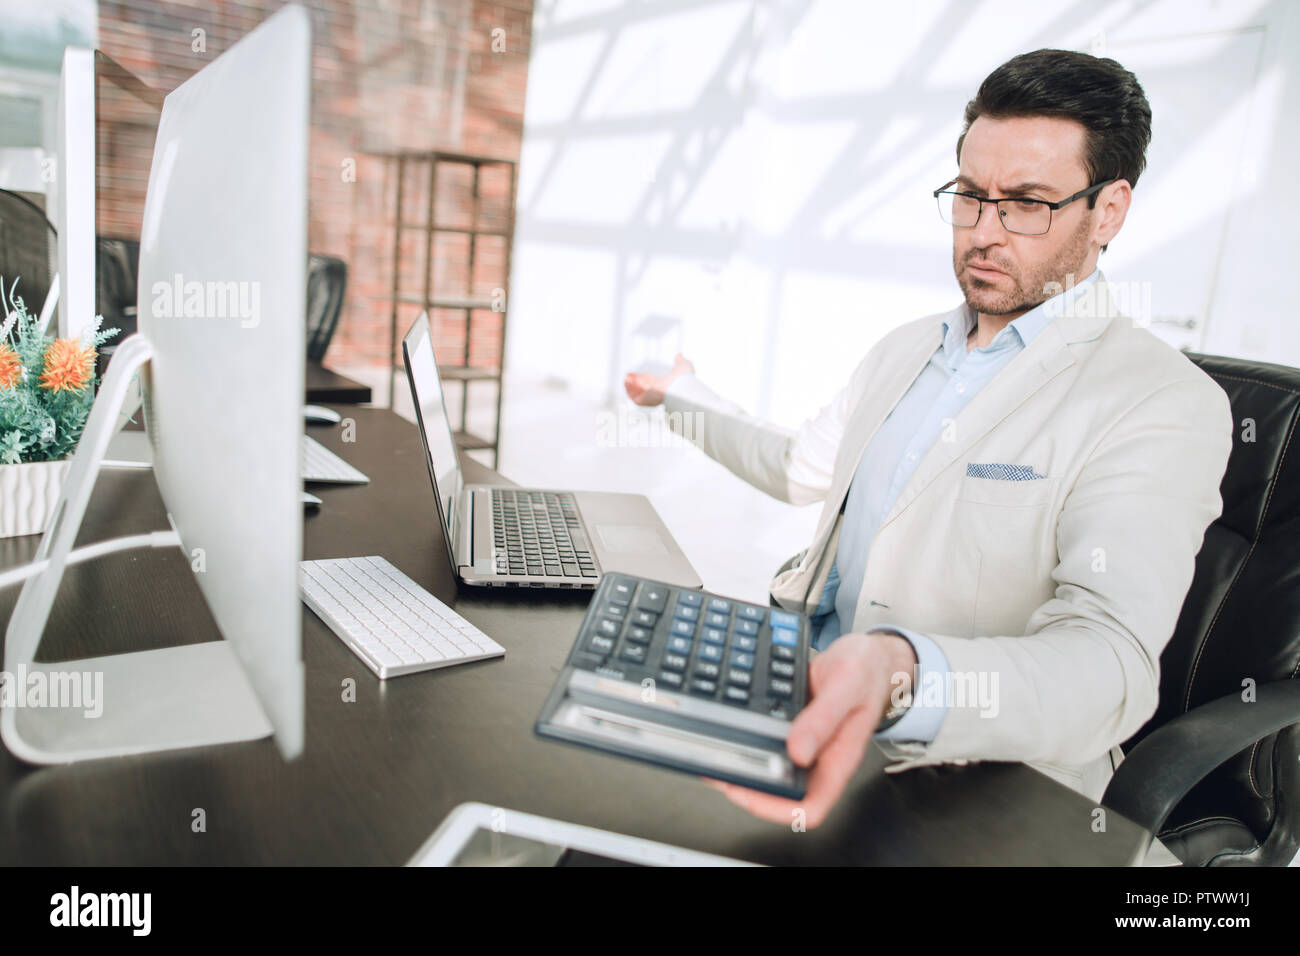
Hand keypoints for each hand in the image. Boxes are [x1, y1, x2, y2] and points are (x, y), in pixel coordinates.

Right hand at [623, 353, 694, 406]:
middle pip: (643, 389)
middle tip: (629, 376)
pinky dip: (629, 390)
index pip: (652, 384)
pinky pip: (634, 397)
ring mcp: (650, 398)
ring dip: (630, 386)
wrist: (681, 386)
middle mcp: (657, 393)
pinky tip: (626, 381)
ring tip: (626, 378)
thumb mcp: (682, 365)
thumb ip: (680, 361)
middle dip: (635, 383)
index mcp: (664, 386)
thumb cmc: (683, 378)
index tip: (638, 374)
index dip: (644, 379)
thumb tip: (680, 355)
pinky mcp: (645, 401)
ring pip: (637, 394)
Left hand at [707, 632, 917, 827]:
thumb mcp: (847, 686)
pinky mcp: (794, 728)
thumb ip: (823, 719)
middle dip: (748, 788)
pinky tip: (730, 732)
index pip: (810, 807)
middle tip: (718, 770)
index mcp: (839, 759)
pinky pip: (770, 745)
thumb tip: (798, 753)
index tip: (745, 792)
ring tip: (715, 754)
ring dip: (744, 767)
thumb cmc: (867, 671)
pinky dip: (748, 742)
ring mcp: (807, 745)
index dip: (775, 809)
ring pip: (773, 771)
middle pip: (783, 794)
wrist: (869, 655)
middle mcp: (821, 758)